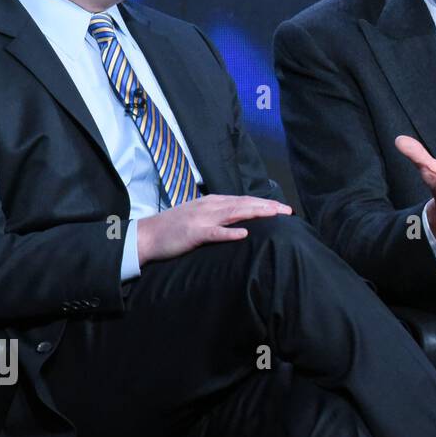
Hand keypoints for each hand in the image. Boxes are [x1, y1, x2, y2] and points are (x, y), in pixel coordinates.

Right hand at [137, 194, 292, 265]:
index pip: (244, 201)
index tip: (284, 208)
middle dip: (267, 206)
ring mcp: (201, 219)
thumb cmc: (174, 229)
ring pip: (234, 213)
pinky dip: (230, 233)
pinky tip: (244, 234)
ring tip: (275, 215)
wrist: (147, 235)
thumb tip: (241, 220)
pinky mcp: (193, 233)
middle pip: (244, 204)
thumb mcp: (199, 216)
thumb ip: (218, 216)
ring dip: (256, 213)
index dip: (265, 203)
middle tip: (288, 211)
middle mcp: (210, 206)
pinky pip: (215, 233)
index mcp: (212, 202)